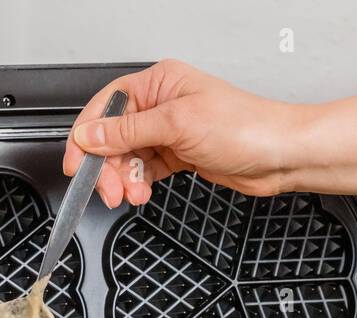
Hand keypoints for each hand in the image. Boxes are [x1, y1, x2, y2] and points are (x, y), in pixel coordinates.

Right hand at [63, 60, 297, 206]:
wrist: (279, 155)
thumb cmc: (244, 127)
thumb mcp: (177, 125)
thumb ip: (128, 132)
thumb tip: (90, 135)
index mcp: (158, 83)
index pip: (106, 107)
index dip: (87, 136)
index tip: (77, 163)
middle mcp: (161, 105)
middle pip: (113, 136)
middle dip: (106, 166)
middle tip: (107, 190)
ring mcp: (169, 131)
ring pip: (127, 157)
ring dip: (123, 179)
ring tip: (131, 194)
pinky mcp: (178, 155)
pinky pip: (144, 170)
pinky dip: (138, 183)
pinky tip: (141, 192)